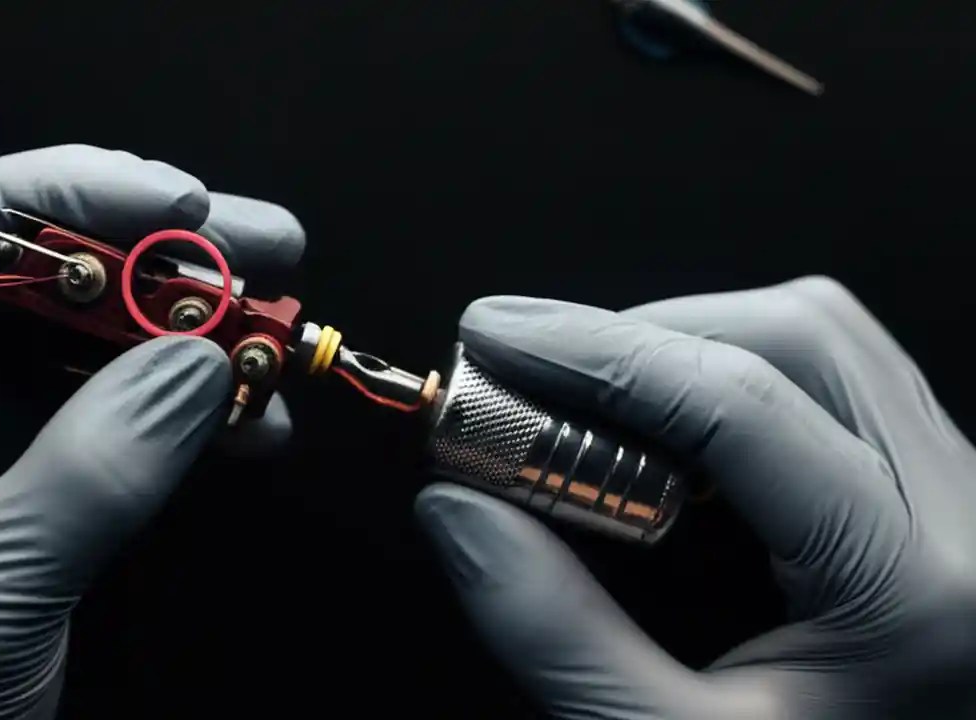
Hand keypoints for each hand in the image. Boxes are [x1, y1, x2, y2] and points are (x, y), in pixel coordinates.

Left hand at [0, 145, 304, 717]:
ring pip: (104, 338)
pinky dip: (201, 408)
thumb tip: (195, 365)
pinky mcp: (46, 478)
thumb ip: (87, 473)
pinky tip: (257, 415)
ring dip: (198, 328)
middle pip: (46, 271)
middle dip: (162, 253)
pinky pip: (133, 414)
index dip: (69, 195)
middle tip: (266, 243)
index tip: (175, 204)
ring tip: (281, 327)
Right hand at [415, 278, 975, 717]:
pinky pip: (837, 382)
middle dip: (643, 335)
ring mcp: (960, 498)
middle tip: (529, 371)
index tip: (496, 339)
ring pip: (824, 340)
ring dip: (689, 344)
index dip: (598, 352)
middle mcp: (964, 519)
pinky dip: (730, 375)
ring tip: (588, 395)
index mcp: (914, 587)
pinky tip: (664, 426)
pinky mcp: (935, 498)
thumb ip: (558, 634)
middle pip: (798, 337)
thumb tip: (460, 510)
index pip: (743, 406)